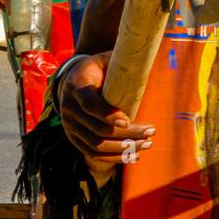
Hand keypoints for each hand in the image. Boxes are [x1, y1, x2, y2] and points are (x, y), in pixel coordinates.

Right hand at [58, 51, 154, 175]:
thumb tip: (149, 61)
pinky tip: (134, 156)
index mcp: (77, 85)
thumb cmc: (98, 68)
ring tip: (147, 144)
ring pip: (96, 144)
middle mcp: (68, 108)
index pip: (89, 104)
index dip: (107, 114)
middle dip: (127, 133)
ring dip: (123, 148)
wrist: (73, 79)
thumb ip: (122, 62)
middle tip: (150, 131)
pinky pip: (92, 153)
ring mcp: (69, 126)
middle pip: (97, 129)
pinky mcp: (74, 138)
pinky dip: (114, 158)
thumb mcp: (106, 59)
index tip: (128, 120)